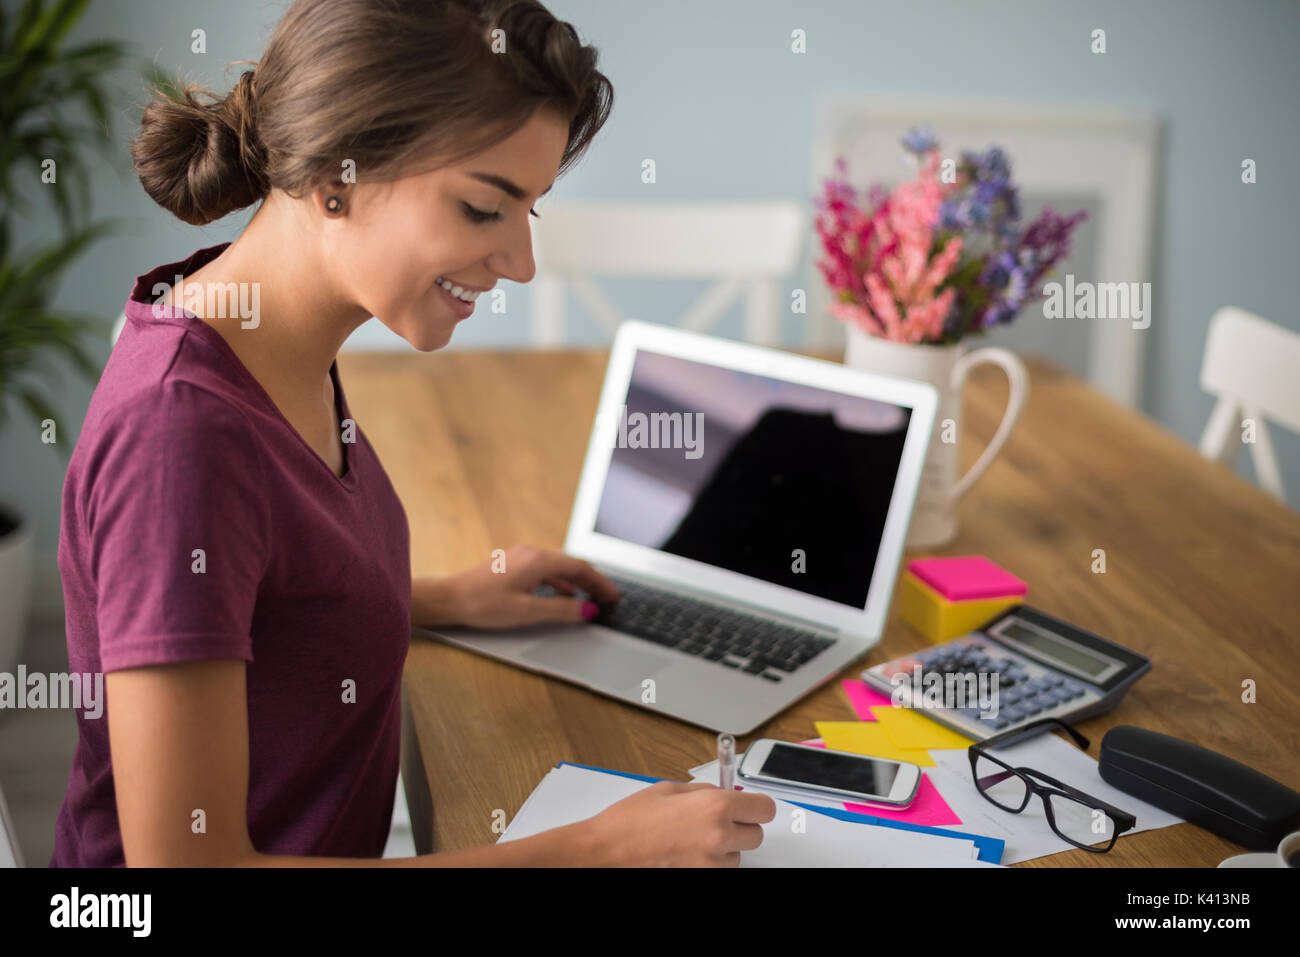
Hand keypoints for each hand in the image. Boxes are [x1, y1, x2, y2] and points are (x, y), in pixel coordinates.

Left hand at [446, 544, 621, 628]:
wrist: (449, 599)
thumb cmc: (483, 604)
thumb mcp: (527, 611)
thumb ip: (561, 610)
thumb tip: (588, 610)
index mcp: (538, 561)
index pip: (581, 568)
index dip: (601, 583)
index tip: (614, 595)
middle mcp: (531, 553)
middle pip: (572, 564)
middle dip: (592, 580)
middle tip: (608, 597)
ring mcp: (520, 557)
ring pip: (558, 566)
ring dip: (577, 581)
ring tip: (590, 597)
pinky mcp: (512, 565)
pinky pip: (545, 569)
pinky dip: (560, 581)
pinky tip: (562, 593)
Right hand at [580, 780, 775, 865]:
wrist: (607, 851)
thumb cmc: (631, 821)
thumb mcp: (670, 789)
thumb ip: (705, 790)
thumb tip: (725, 792)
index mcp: (715, 807)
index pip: (765, 808)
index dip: (756, 806)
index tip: (750, 805)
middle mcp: (719, 837)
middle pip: (756, 835)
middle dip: (741, 827)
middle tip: (718, 821)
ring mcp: (711, 865)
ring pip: (737, 856)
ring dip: (724, 848)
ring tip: (693, 839)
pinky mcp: (702, 879)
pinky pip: (719, 871)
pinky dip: (709, 864)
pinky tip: (687, 854)